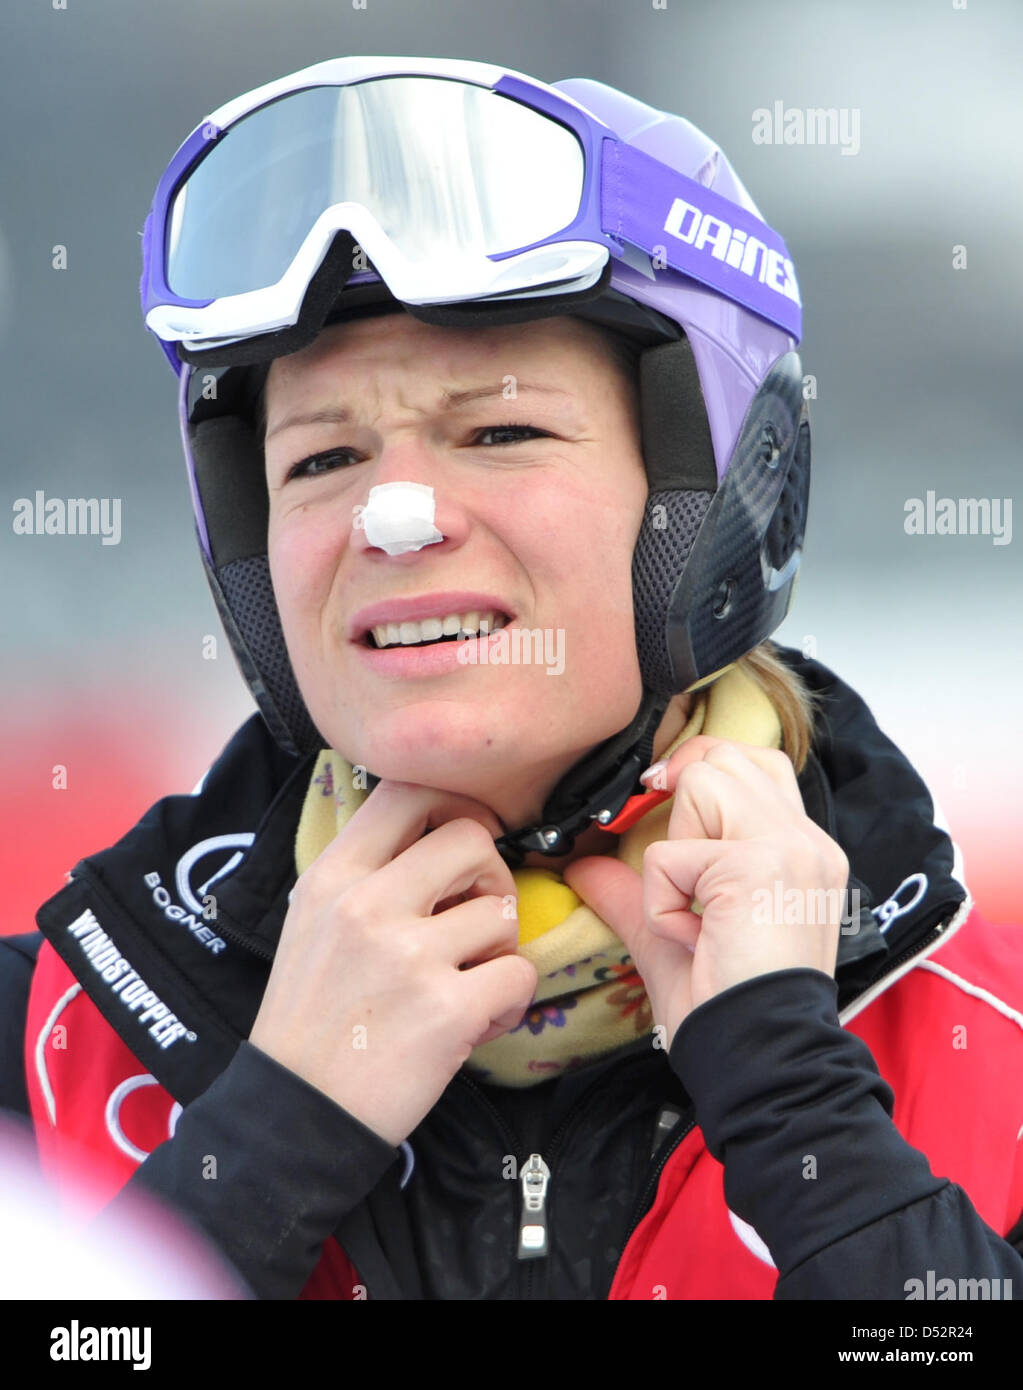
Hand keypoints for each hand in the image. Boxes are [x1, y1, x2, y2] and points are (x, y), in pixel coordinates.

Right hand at [250, 781, 536, 1146]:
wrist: (298, 1111)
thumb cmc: (313, 1014)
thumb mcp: (315, 920)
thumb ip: (371, 872)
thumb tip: (446, 829)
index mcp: (334, 876)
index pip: (408, 790)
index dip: (454, 804)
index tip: (462, 844)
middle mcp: (368, 904)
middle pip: (473, 837)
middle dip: (492, 877)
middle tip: (475, 920)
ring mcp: (407, 956)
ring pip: (504, 912)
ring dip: (500, 950)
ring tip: (467, 985)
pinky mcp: (446, 1010)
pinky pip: (520, 974)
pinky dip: (509, 1002)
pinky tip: (475, 1022)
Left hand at [563, 737, 848, 1050]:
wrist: (763, 1059)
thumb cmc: (729, 1008)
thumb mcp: (671, 939)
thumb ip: (631, 893)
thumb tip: (583, 866)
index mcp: (803, 852)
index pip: (756, 764)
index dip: (701, 772)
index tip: (666, 803)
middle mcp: (806, 841)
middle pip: (726, 756)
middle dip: (684, 800)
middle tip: (677, 867)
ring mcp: (787, 847)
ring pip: (702, 780)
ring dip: (675, 849)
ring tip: (694, 909)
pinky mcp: (755, 864)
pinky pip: (667, 854)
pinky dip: (660, 903)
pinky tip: (691, 941)